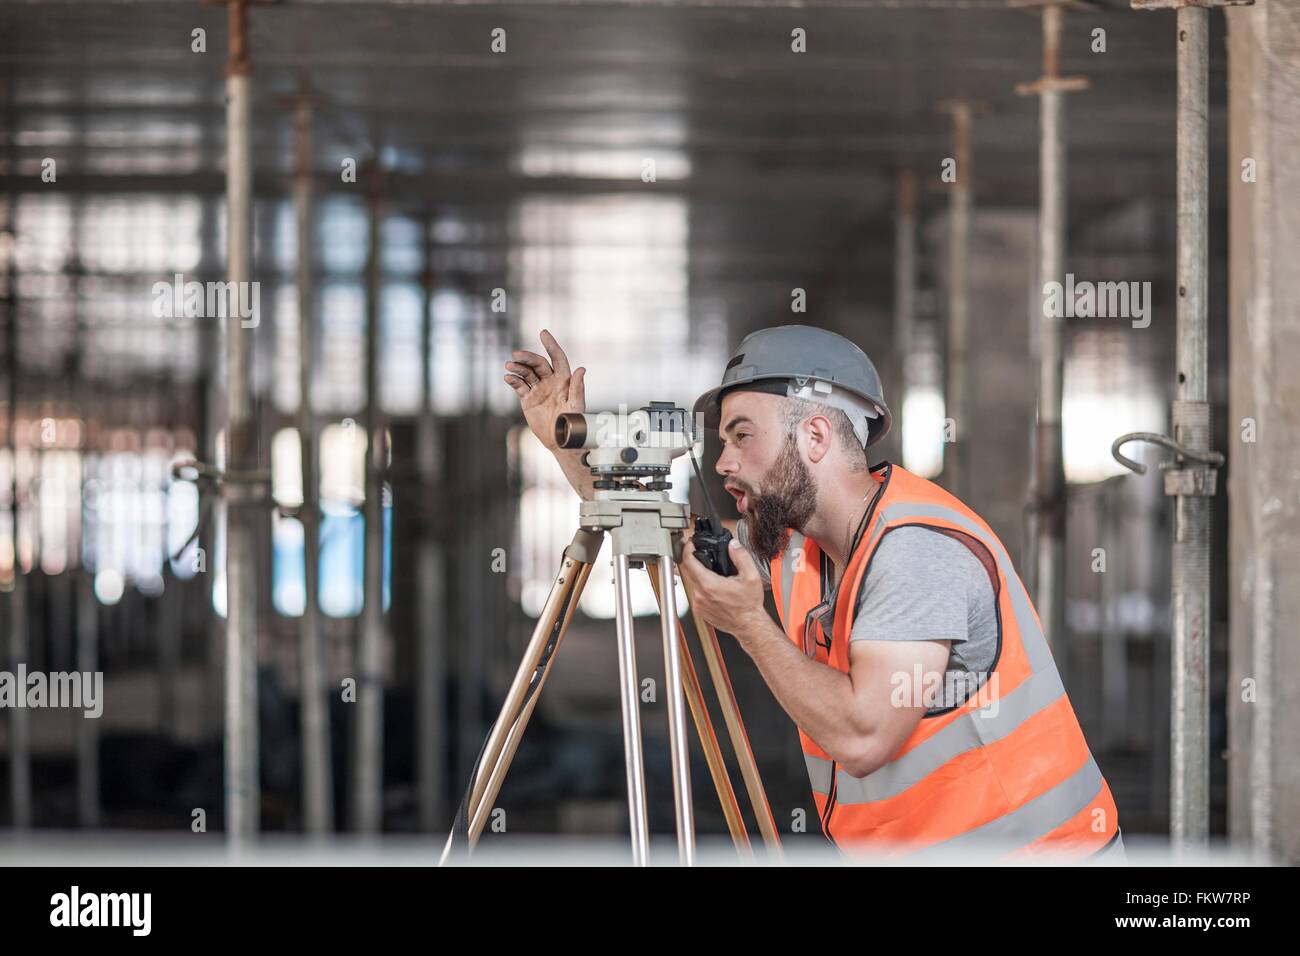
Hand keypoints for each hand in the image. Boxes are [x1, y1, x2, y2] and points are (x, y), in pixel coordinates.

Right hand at [503, 329, 586, 451]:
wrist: (560, 440)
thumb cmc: (573, 423)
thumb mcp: (577, 406)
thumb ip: (578, 388)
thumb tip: (581, 369)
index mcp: (564, 380)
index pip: (557, 357)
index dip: (551, 345)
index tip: (543, 333)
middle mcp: (550, 381)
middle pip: (538, 363)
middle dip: (528, 357)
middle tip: (517, 355)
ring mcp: (538, 389)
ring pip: (527, 373)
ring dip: (518, 368)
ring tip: (509, 366)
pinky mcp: (528, 399)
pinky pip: (519, 386)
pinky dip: (513, 380)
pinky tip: (508, 377)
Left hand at [678, 530, 767, 642]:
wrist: (748, 625)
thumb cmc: (749, 605)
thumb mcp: (751, 576)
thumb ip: (741, 556)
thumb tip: (733, 545)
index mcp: (709, 584)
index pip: (688, 562)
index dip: (688, 549)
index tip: (691, 544)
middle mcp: (700, 595)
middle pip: (686, 571)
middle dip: (691, 559)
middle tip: (698, 552)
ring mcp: (698, 604)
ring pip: (690, 582)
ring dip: (695, 574)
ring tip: (707, 569)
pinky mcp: (699, 610)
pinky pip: (694, 594)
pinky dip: (699, 587)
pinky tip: (710, 585)